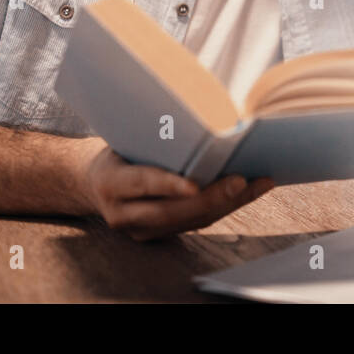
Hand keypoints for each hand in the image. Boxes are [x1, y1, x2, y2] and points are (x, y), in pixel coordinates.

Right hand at [74, 138, 274, 240]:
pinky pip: (196, 223)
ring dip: (228, 203)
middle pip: (171, 211)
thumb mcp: (124, 137)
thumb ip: (152, 136)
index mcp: (110, 183)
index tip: (195, 185)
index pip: (142, 183)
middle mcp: (122, 214)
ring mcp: (140, 230)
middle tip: (241, 180)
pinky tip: (249, 191)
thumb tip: (200, 118)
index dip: (168, 185)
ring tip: (259, 183)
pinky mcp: (159, 235)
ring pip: (190, 221)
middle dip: (210, 197)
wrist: (93, 182)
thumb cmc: (117, 148)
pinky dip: (225, 206)